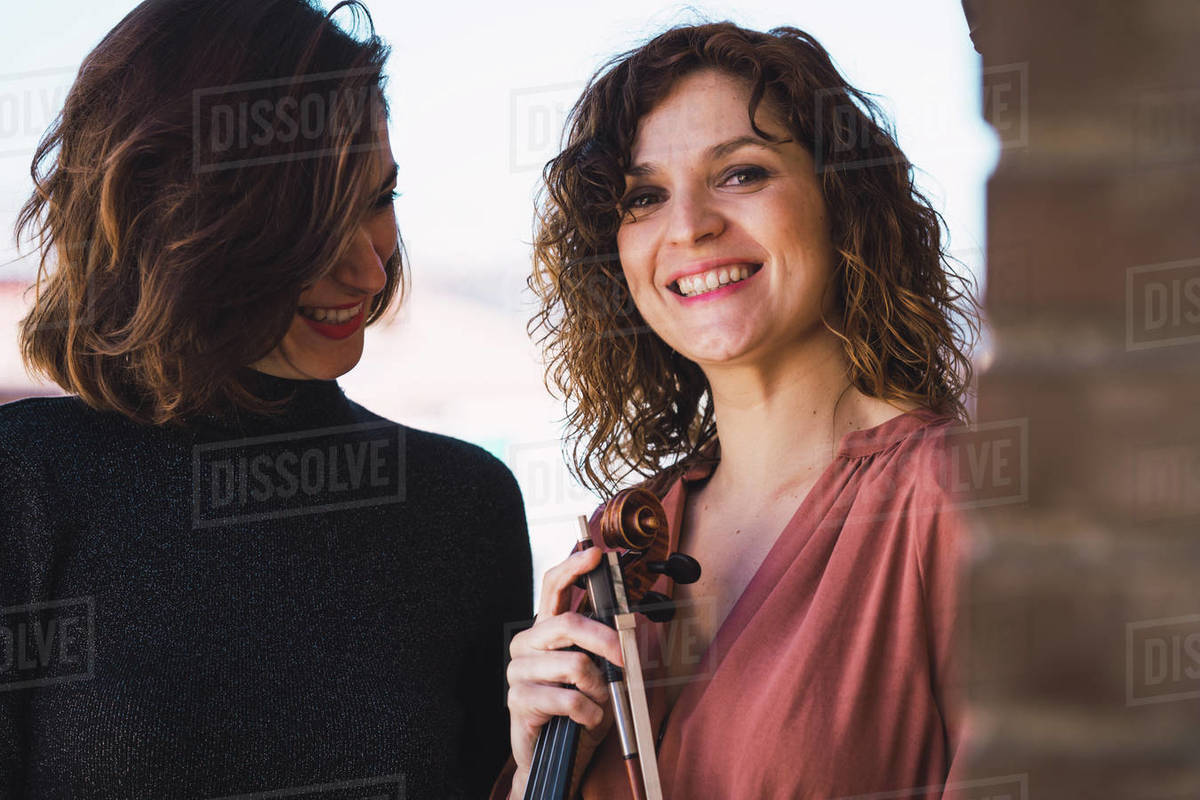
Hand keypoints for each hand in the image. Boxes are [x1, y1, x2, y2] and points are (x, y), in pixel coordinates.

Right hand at [506, 546, 623, 797]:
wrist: (555, 756)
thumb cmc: (578, 709)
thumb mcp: (600, 672)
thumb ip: (608, 644)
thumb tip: (631, 622)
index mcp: (546, 630)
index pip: (554, 587)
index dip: (573, 567)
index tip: (595, 555)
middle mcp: (528, 644)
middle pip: (567, 624)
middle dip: (606, 641)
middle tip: (625, 660)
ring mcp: (519, 671)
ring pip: (574, 665)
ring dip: (598, 689)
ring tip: (596, 702)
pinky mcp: (519, 700)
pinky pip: (568, 699)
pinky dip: (589, 713)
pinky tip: (586, 720)